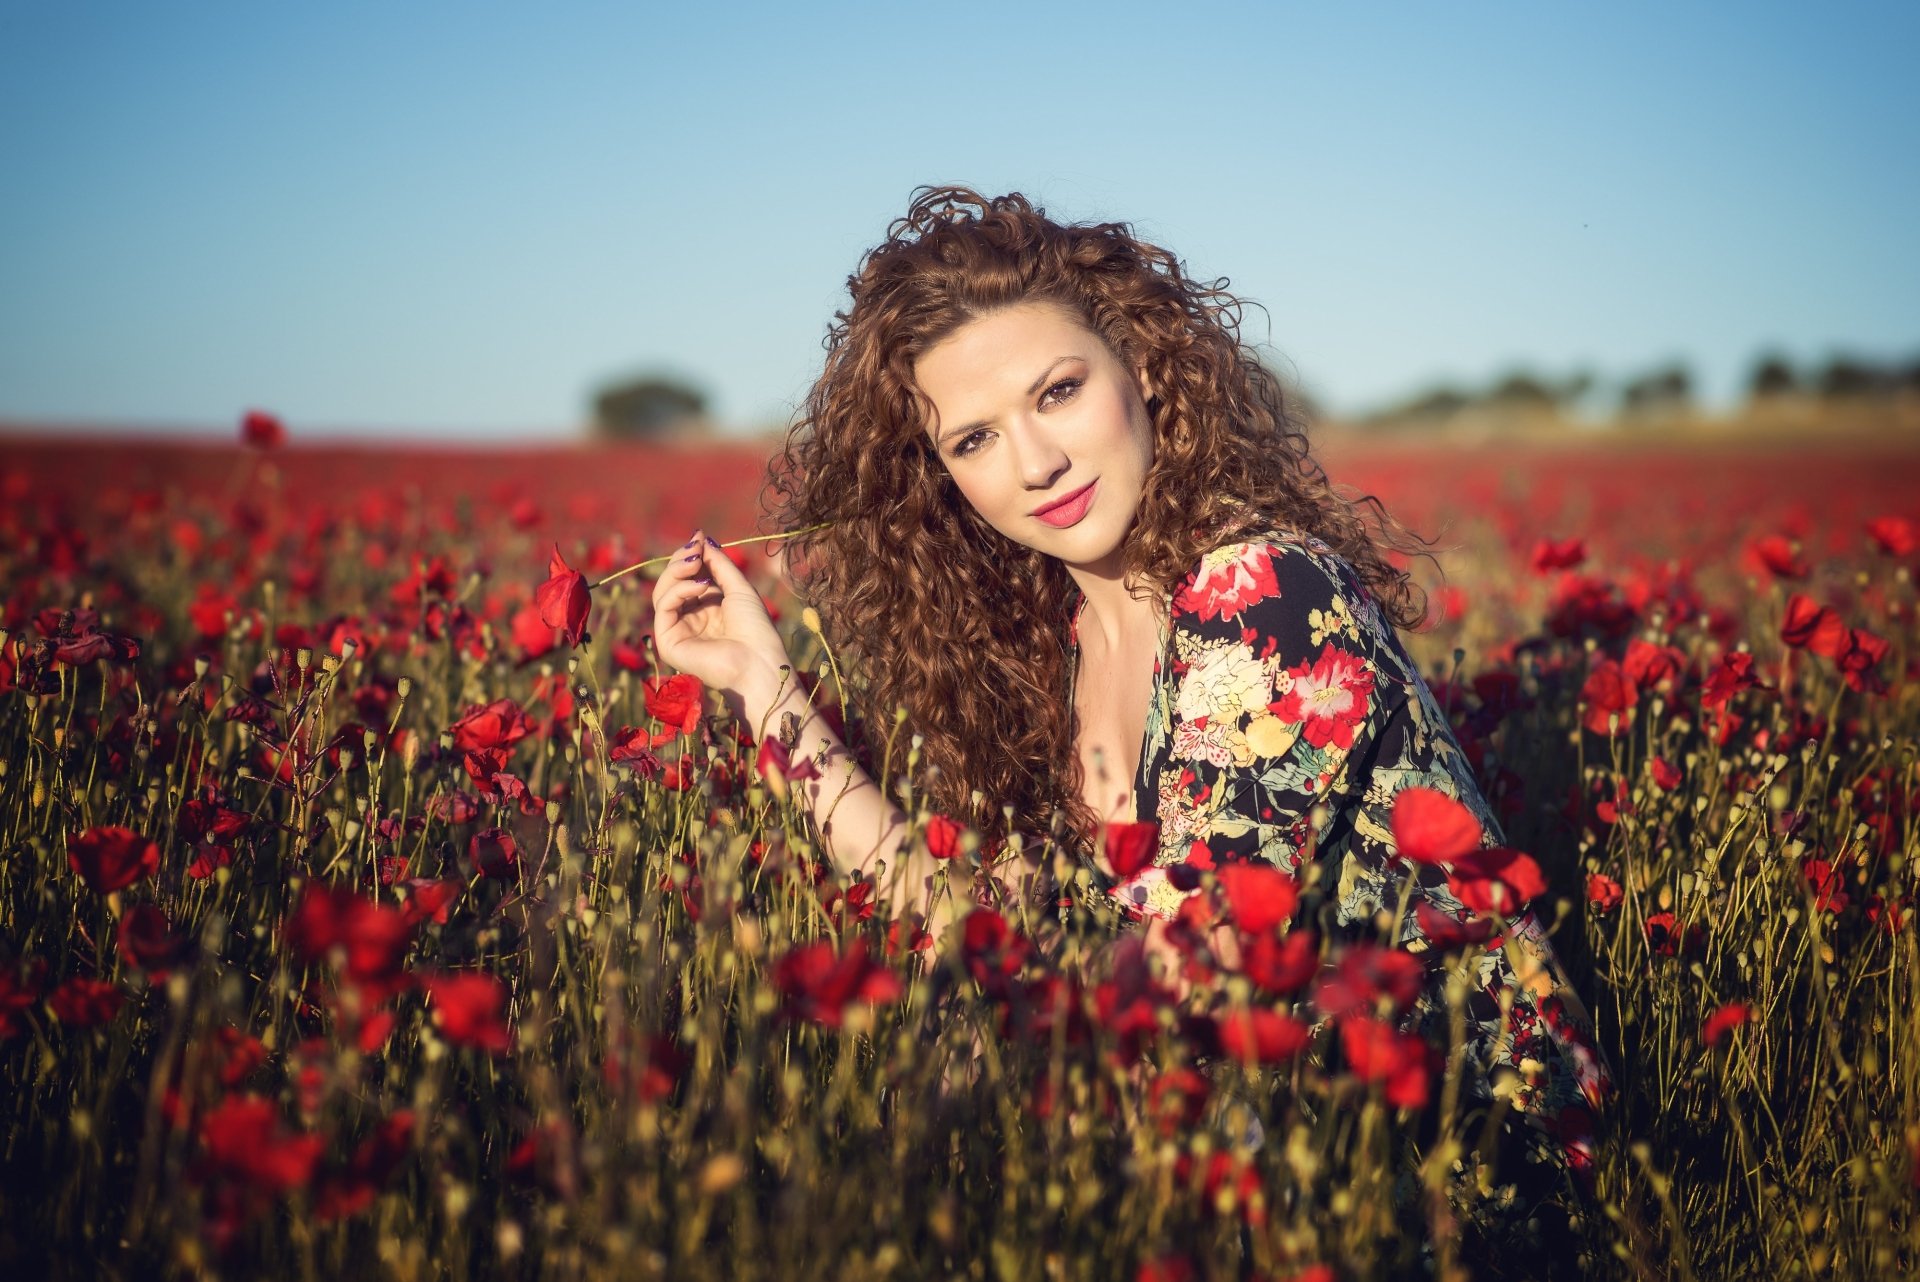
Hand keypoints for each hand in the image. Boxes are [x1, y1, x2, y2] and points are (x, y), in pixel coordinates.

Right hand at [649, 530, 794, 724]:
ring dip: (677, 572)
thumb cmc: (755, 629)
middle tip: (695, 547)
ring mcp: (677, 632)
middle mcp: (689, 620)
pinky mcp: (668, 643)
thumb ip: (718, 564)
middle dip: (680, 560)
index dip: (690, 556)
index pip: (687, 578)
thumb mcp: (738, 587)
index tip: (698, 537)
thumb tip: (701, 538)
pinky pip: (663, 608)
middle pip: (670, 583)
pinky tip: (700, 586)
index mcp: (706, 609)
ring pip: (662, 592)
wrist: (758, 663)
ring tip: (696, 563)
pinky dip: (679, 591)